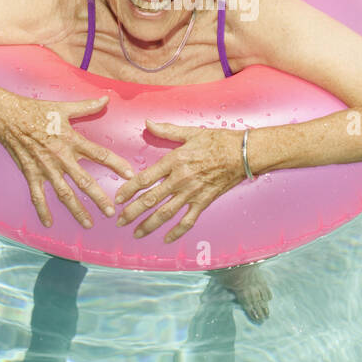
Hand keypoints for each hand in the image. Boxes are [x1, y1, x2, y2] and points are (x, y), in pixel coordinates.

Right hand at [0, 91, 135, 229]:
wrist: (8, 116)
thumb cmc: (37, 110)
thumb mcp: (63, 107)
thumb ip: (87, 106)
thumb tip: (106, 99)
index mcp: (71, 140)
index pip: (99, 154)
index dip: (116, 164)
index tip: (130, 175)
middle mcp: (61, 157)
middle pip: (84, 181)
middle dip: (98, 198)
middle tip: (111, 212)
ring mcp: (45, 168)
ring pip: (64, 193)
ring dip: (76, 209)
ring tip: (88, 223)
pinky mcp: (30, 173)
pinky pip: (37, 195)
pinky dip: (42, 210)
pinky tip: (49, 223)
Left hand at [114, 120, 246, 241]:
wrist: (243, 154)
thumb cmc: (218, 141)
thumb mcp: (191, 132)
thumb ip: (167, 130)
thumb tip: (148, 122)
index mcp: (174, 161)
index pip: (145, 178)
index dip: (129, 189)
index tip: (118, 198)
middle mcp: (180, 179)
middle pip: (151, 199)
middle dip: (133, 212)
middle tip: (120, 221)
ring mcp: (192, 193)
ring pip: (166, 213)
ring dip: (149, 225)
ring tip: (136, 233)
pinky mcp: (204, 202)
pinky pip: (187, 220)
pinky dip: (176, 231)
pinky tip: (166, 239)